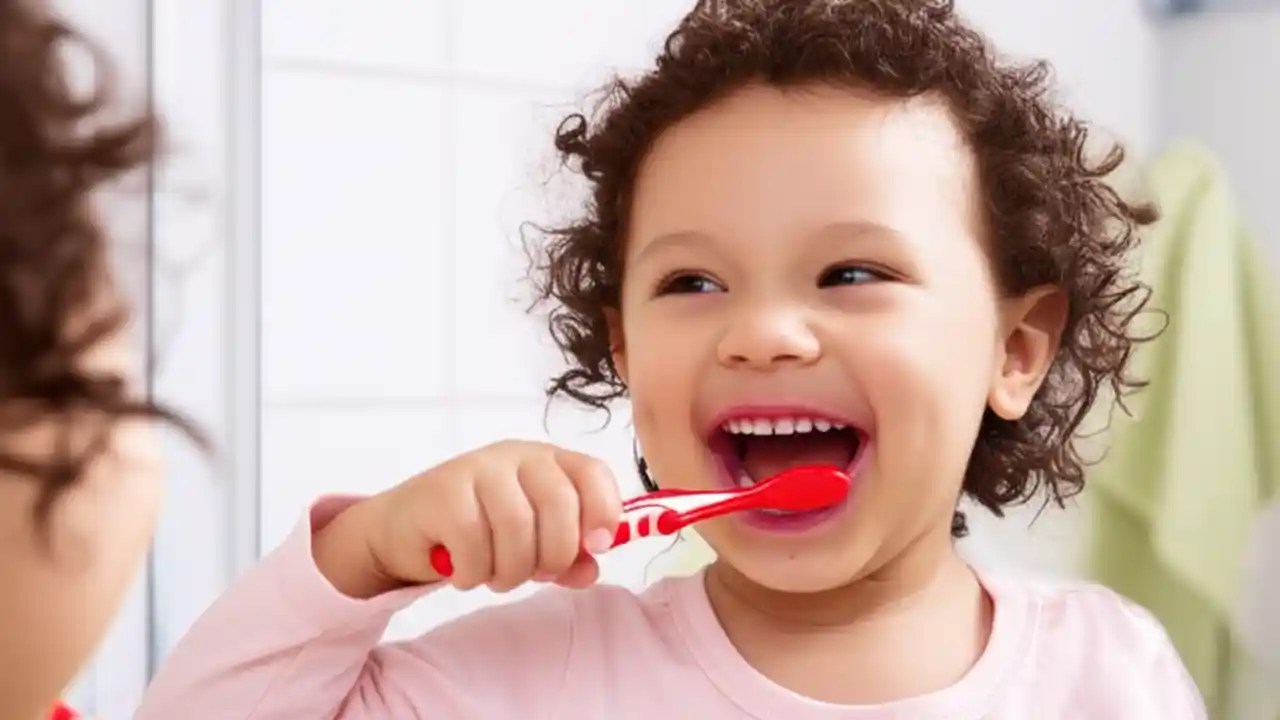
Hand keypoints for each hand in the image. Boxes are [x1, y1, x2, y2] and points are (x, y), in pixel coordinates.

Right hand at [313, 441, 622, 597]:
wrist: (405, 529)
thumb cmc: (479, 532)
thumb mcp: (532, 543)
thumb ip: (568, 557)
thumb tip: (591, 570)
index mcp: (547, 461)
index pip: (592, 473)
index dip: (603, 512)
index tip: (596, 547)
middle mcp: (515, 456)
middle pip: (559, 504)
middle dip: (554, 555)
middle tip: (535, 574)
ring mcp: (477, 469)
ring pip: (517, 529)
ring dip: (511, 572)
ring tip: (495, 576)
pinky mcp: (441, 492)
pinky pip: (474, 545)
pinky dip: (474, 573)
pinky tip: (464, 571)